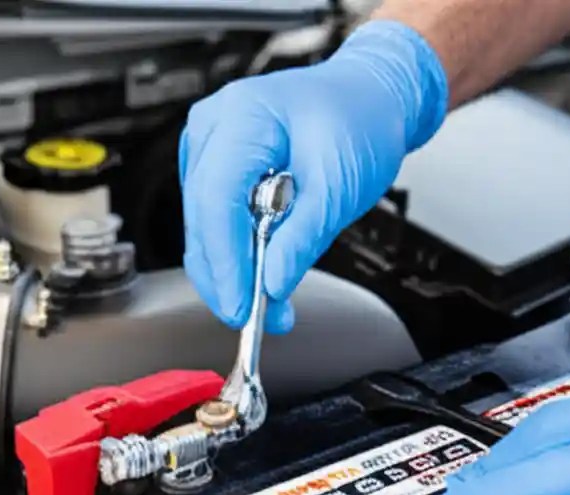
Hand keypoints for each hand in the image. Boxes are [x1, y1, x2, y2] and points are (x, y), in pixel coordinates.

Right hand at [179, 20, 447, 332]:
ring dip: (230, 270)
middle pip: (201, 218)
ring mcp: (208, 146)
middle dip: (227, 276)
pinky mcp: (214, 167)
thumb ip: (303, 238)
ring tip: (270, 304)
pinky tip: (261, 272)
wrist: (368, 100)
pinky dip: (235, 252)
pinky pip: (213, 220)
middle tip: (257, 319)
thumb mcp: (341, 186)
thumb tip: (271, 284)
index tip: (241, 307)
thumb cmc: (359, 122)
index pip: (216, 200)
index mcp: (242, 117)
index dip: (225, 261)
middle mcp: (213, 127)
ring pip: (202, 226)